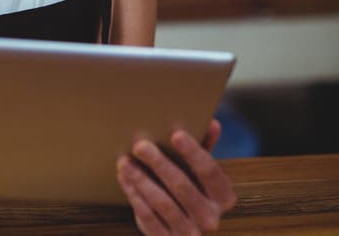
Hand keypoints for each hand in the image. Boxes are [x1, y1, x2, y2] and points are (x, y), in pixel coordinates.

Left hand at [116, 120, 236, 234]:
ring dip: (142, 180)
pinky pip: (149, 219)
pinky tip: (124, 180)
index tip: (176, 134)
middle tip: (140, 145)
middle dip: (159, 164)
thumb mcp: (199, 172)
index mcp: (224, 197)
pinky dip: (135, 198)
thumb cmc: (190, 189)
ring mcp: (191, 234)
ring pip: (163, 204)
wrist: (184, 231)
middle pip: (183, 186)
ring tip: (124, 161)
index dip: (194, 152)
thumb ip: (204, 148)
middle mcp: (211, 218)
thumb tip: (213, 123)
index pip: (210, 171)